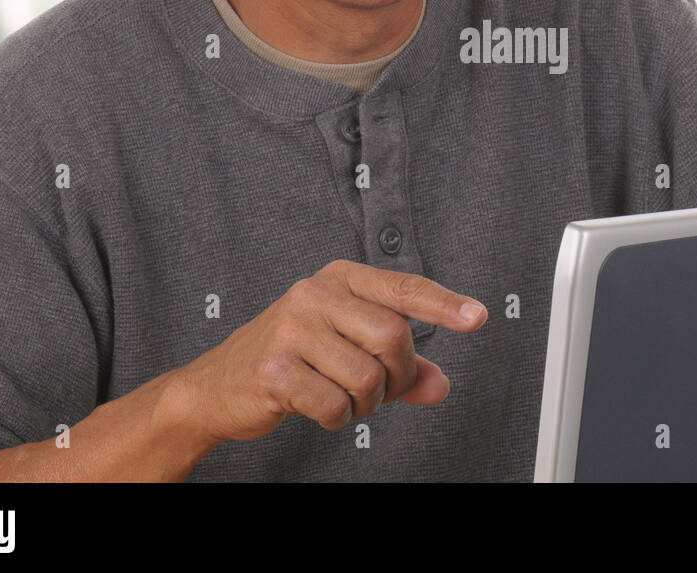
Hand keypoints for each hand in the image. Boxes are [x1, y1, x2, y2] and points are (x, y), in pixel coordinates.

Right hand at [172, 260, 486, 444]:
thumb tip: (440, 386)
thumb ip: (399, 365)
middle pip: (394, 337)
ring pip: (368, 377)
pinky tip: (319, 407)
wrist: (219, 385)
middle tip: (381, 389)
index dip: (444, 303)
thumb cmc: (291, 357)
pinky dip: (338, 418)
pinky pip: (336, 406)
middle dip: (397, 375)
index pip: (403, 287)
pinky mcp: (275, 369)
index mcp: (339, 278)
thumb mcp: (348, 348)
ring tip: (344, 398)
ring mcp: (292, 330)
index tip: (477, 316)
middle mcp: (315, 293)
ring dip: (367, 404)